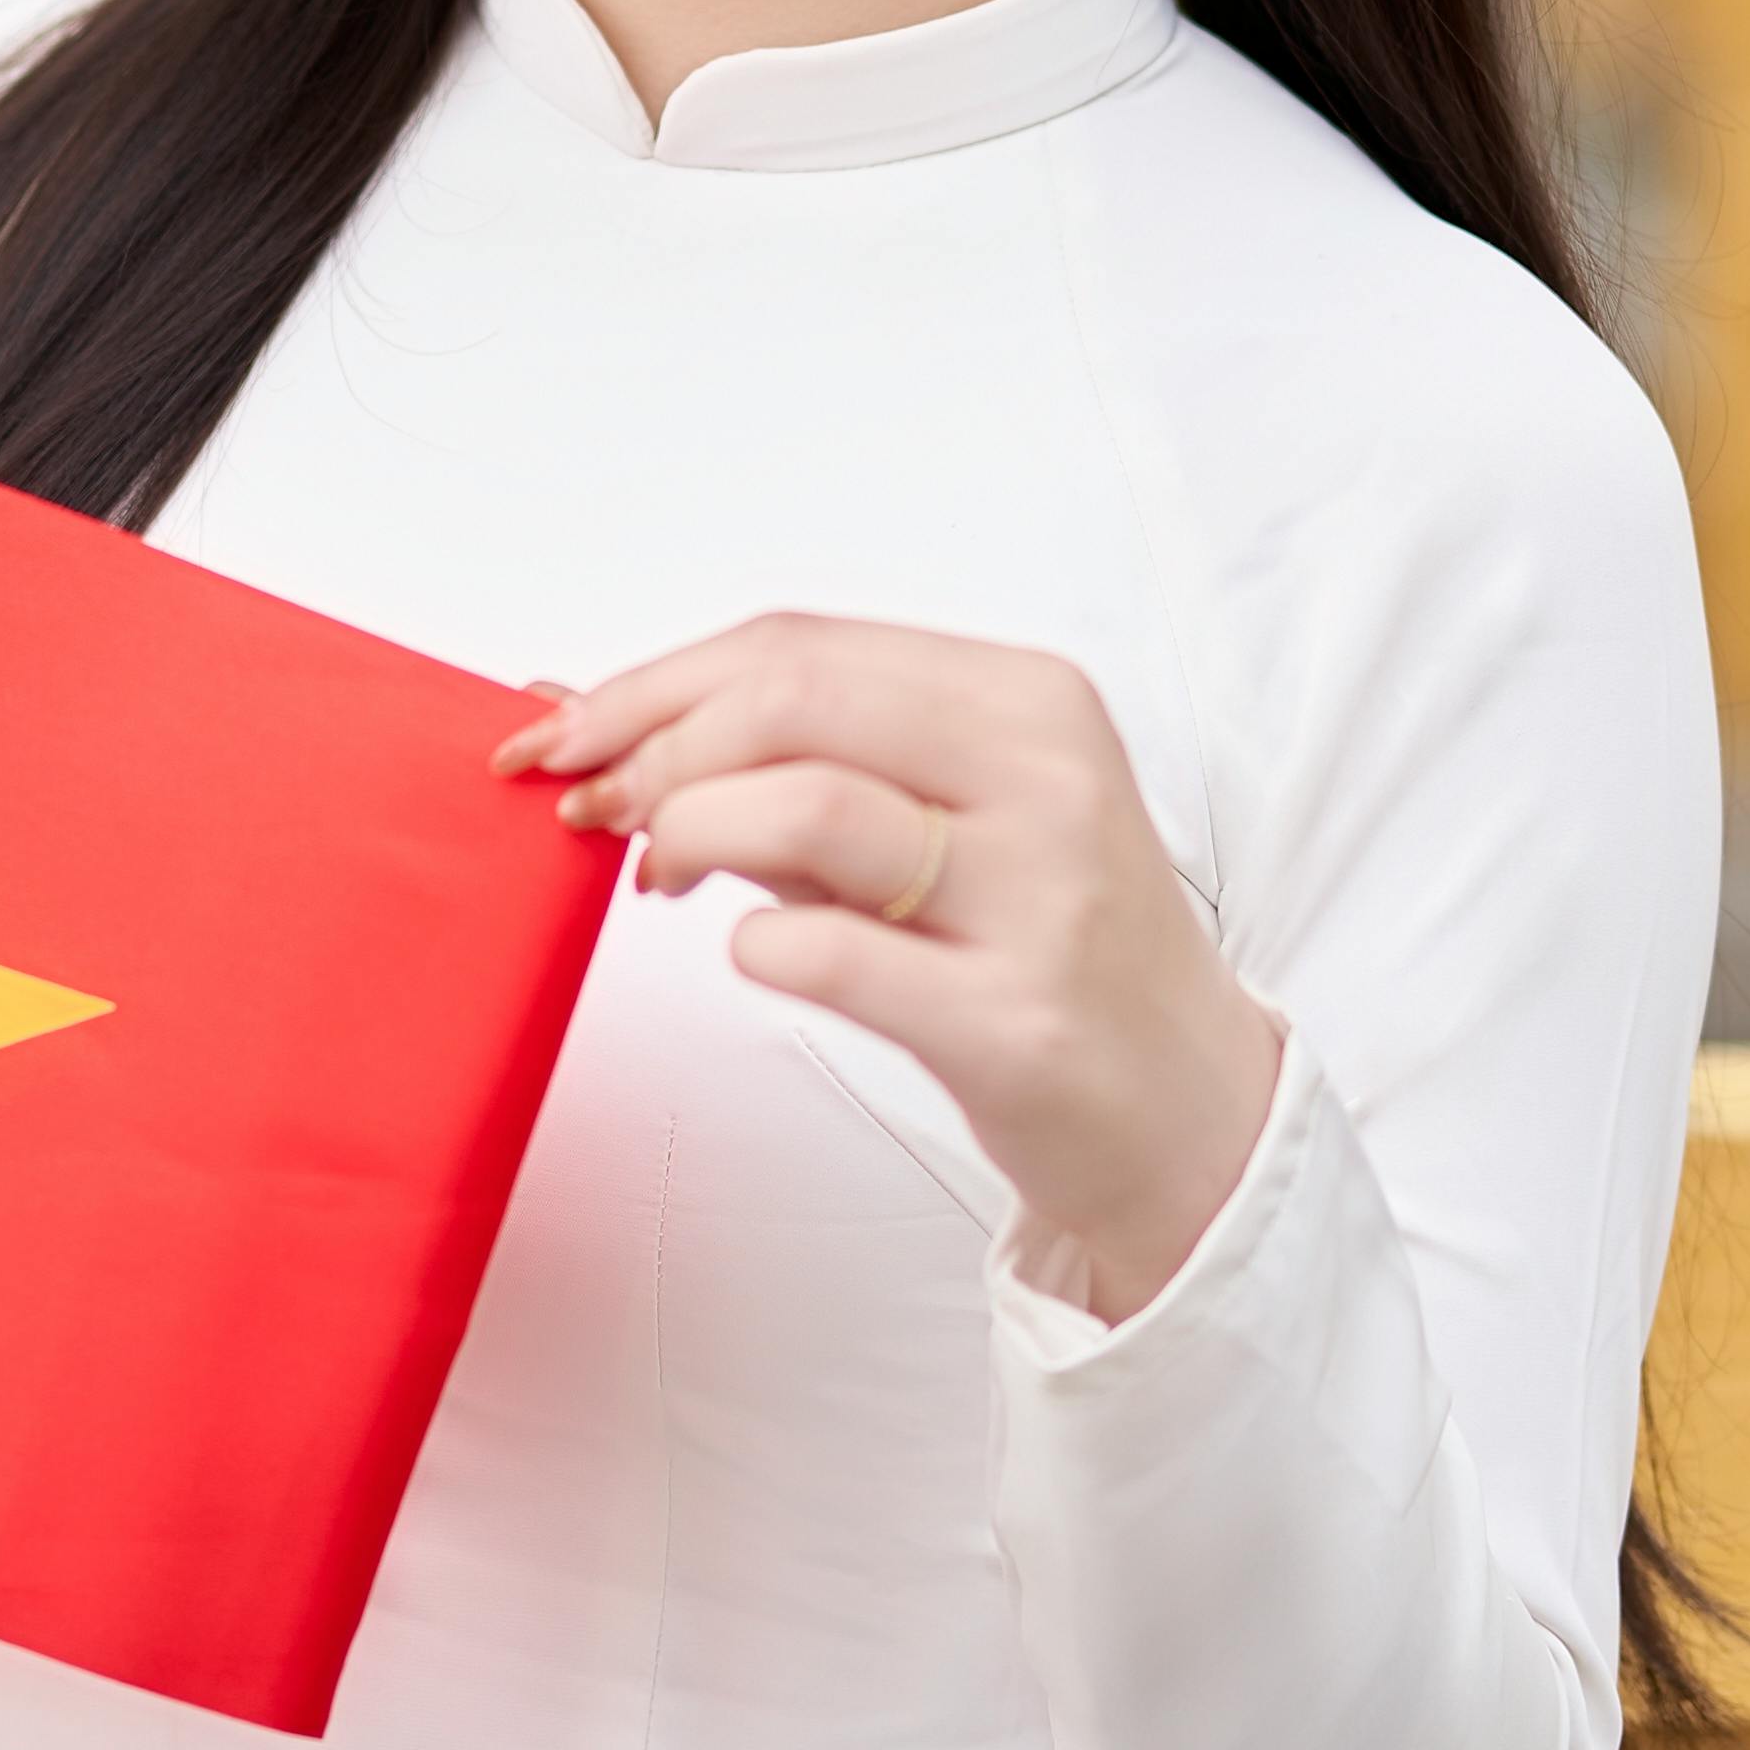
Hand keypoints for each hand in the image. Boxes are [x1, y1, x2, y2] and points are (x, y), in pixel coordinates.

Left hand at [499, 617, 1282, 1321]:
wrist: (1185, 1106)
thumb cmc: (1042, 947)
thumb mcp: (940, 823)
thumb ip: (788, 767)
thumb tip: (590, 711)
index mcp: (1029, 701)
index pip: (798, 644)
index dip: (652, 684)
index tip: (563, 731)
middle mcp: (1045, 779)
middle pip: (792, 698)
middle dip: (652, 746)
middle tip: (591, 809)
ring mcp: (1041, 899)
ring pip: (808, 805)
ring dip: (688, 831)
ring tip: (660, 876)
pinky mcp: (1016, 1021)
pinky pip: (834, 955)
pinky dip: (756, 946)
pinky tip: (752, 952)